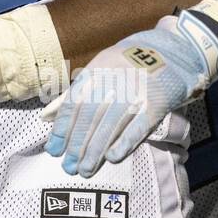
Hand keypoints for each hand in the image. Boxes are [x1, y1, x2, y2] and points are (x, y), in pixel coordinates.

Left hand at [43, 12, 217, 176]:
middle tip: (68, 167)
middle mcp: (112, 82)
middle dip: (77, 145)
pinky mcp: (155, 103)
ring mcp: (135, 92)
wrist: (171, 49)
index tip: (54, 150)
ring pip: (110, 125)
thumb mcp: (99, 66)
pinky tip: (112, 158)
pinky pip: (138, 126)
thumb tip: (47, 116)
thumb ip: (75, 92)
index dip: (62, 129)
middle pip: (90, 118)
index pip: (73, 104)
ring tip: (85, 169)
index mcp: (95, 72)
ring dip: (96, 150)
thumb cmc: (128, 62)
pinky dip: (125, 142)